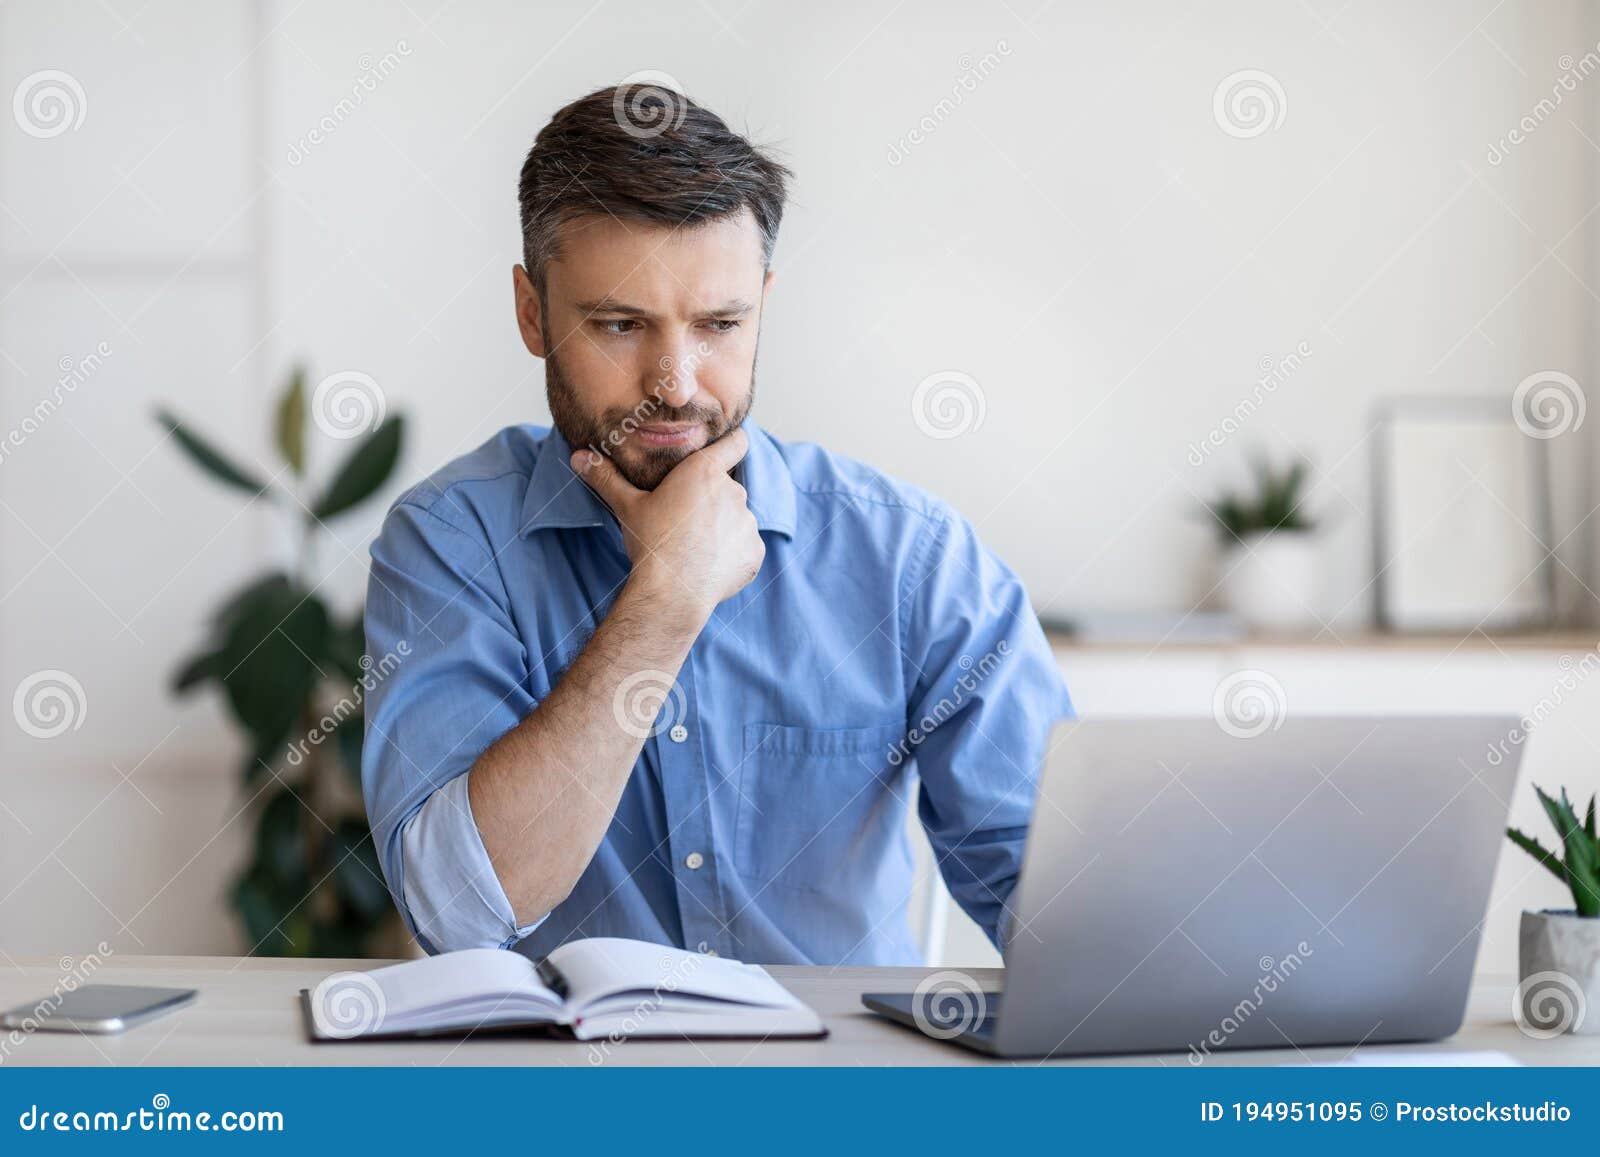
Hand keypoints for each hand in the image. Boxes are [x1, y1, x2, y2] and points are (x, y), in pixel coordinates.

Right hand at [572, 427, 763, 619]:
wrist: (672, 593)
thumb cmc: (651, 544)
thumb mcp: (627, 507)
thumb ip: (606, 478)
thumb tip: (577, 456)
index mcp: (705, 472)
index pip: (736, 443)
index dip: (732, 445)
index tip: (725, 451)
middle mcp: (733, 492)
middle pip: (727, 487)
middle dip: (712, 500)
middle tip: (685, 520)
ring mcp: (748, 523)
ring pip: (736, 519)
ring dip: (722, 528)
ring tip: (695, 547)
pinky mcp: (754, 552)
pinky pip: (745, 547)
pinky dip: (732, 554)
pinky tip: (708, 566)